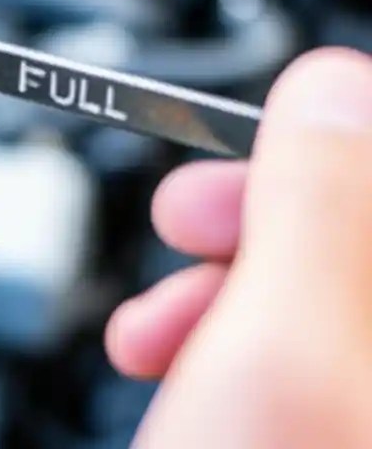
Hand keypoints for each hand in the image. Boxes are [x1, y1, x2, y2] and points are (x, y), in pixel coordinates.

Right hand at [106, 47, 371, 446]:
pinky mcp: (310, 415)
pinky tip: (153, 355)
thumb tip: (334, 83)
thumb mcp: (279, 345)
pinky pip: (266, 338)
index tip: (240, 137)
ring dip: (198, 281)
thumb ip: (317, 201)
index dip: (314, 140)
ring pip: (295, 280)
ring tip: (147, 329)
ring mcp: (354, 387)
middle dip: (239, 216)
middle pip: (340, 219)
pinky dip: (197, 333)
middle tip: (180, 224)